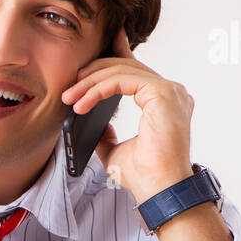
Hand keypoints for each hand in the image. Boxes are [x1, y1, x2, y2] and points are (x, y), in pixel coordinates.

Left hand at [61, 27, 194, 203]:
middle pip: (126, 67)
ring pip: (122, 71)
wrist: (160, 192)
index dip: (117, 54)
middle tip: (70, 87)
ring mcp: (169, 91)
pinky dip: (98, 89)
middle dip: (93, 73)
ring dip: (90, 83)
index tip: (96, 49)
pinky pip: (122, 80)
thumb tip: (94, 125)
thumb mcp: (116, 151)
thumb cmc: (146, 177)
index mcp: (165, 102)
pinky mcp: (162, 94)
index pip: (137, 71)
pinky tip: (82, 103)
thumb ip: (107, 135)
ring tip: (69, 98)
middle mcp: (171, 92)